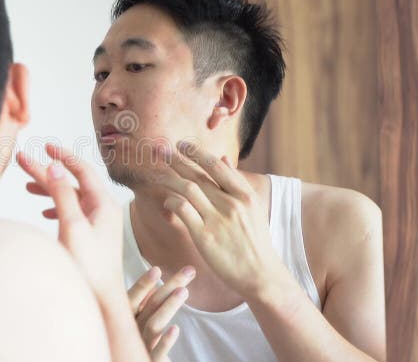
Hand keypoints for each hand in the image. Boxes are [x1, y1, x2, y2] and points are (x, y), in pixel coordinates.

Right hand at [17, 143, 124, 299]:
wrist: (102, 301)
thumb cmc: (90, 267)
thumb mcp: (72, 226)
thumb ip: (62, 195)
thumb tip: (55, 167)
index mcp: (104, 204)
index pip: (82, 170)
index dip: (62, 156)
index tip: (44, 146)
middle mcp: (103, 210)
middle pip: (72, 182)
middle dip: (48, 172)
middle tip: (23, 162)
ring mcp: (98, 224)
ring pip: (70, 198)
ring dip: (50, 190)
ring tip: (26, 186)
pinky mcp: (91, 237)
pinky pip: (72, 213)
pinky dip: (56, 207)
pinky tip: (44, 212)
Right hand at [128, 266, 194, 361]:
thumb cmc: (137, 343)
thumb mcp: (137, 321)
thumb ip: (143, 303)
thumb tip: (154, 277)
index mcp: (126, 318)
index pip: (133, 297)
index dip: (143, 284)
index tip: (157, 269)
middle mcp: (130, 330)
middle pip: (150, 306)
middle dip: (169, 286)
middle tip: (189, 271)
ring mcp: (139, 346)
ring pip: (153, 324)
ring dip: (168, 306)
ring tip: (184, 291)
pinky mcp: (149, 361)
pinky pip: (158, 352)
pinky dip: (165, 341)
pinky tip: (175, 329)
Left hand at [156, 141, 287, 299]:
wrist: (260, 273)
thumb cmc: (254, 241)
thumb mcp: (251, 208)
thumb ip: (235, 182)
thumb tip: (222, 157)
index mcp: (244, 194)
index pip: (216, 165)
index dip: (196, 152)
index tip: (182, 144)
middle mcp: (231, 203)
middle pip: (198, 174)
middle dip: (176, 160)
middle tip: (159, 150)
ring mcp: (218, 219)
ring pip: (187, 188)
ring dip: (169, 178)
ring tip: (157, 174)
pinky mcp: (205, 236)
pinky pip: (183, 210)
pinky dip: (172, 201)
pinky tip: (167, 202)